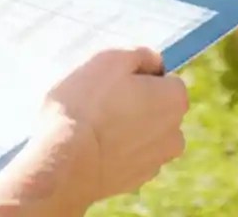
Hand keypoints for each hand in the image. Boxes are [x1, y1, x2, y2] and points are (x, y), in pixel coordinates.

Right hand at [0, 47, 188, 215]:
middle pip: (157, 108)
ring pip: (144, 134)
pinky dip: (116, 151)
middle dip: (137, 103)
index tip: (114, 81)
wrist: (62, 162)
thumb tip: (155, 62)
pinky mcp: (135, 181)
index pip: (166, 79)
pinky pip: (129, 157)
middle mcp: (174, 133)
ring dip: (127, 128)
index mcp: (175, 100)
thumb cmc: (86, 104)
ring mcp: (156, 161)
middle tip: (101, 102)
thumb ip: (140, 55)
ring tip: (94, 126)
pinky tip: (92, 147)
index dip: (139, 76)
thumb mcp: (110, 59)